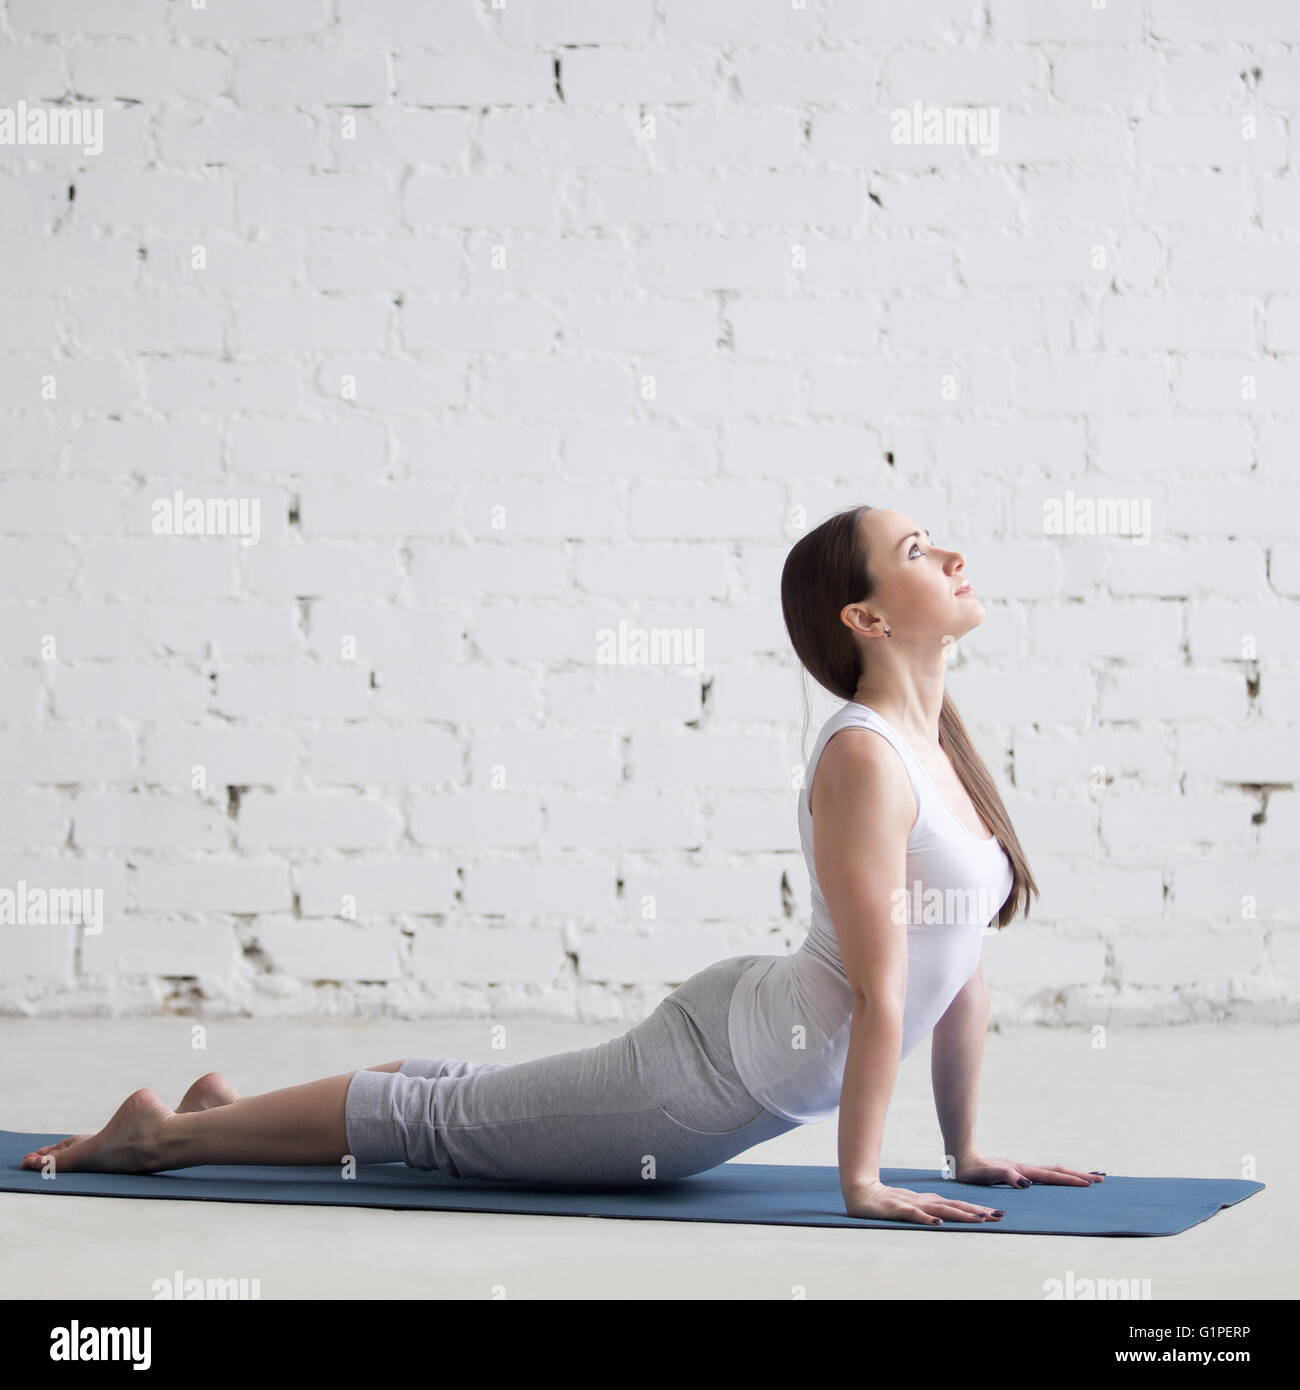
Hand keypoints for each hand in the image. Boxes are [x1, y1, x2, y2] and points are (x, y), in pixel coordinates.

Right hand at [843, 1179, 1003, 1224]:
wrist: (862, 1192)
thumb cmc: (889, 1202)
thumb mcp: (914, 1206)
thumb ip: (930, 1210)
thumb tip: (948, 1217)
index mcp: (931, 1201)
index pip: (959, 1205)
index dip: (978, 1209)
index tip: (997, 1213)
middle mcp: (926, 1201)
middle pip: (956, 1207)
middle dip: (978, 1211)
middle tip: (999, 1215)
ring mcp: (913, 1204)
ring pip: (941, 1210)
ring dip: (961, 1215)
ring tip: (979, 1219)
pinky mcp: (899, 1209)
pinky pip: (914, 1215)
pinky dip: (927, 1219)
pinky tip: (937, 1223)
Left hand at [952, 1150, 1104, 1187]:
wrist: (964, 1159)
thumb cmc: (975, 1171)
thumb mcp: (990, 1175)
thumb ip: (1008, 1177)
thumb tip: (1026, 1184)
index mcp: (1024, 1171)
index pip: (1052, 1176)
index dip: (1071, 1180)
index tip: (1090, 1183)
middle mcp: (1027, 1170)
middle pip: (1058, 1172)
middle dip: (1079, 1175)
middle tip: (1101, 1178)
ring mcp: (1023, 1170)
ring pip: (1053, 1172)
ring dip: (1071, 1174)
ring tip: (1088, 1177)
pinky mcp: (1018, 1173)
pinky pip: (1044, 1175)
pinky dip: (1057, 1176)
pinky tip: (1058, 1180)